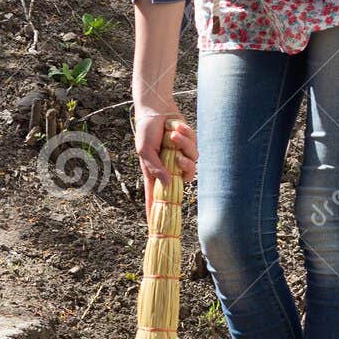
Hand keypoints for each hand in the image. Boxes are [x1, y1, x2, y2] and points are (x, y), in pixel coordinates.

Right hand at [133, 103, 197, 222]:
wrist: (157, 109)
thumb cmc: (146, 129)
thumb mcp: (144, 150)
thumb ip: (155, 168)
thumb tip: (167, 184)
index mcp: (154, 172)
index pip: (154, 198)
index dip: (154, 213)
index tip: (154, 229)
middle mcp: (169, 168)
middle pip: (183, 181)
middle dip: (184, 166)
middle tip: (177, 155)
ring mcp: (180, 158)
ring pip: (192, 163)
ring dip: (183, 146)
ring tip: (173, 134)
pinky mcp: (189, 146)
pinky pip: (194, 148)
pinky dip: (186, 136)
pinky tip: (176, 127)